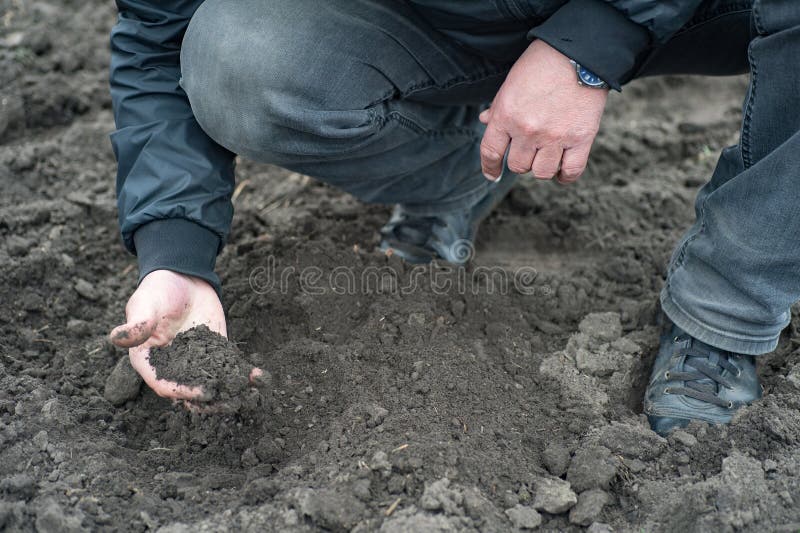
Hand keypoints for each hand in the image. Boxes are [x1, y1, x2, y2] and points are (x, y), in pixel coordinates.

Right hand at [110, 269, 246, 401]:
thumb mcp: (145, 304)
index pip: (164, 384)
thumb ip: (137, 324)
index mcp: (149, 361)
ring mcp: (195, 362)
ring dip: (228, 393)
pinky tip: (258, 378)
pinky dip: (242, 374)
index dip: (182, 391)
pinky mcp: (215, 352)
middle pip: (189, 392)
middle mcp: (172, 367)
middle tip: (229, 403)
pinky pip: (227, 368)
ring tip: (246, 397)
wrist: (182, 276)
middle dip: (210, 401)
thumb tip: (116, 338)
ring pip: (211, 385)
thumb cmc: (157, 290)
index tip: (204, 392)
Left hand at [479, 40, 607, 183]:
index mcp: (506, 116)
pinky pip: (571, 171)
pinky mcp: (581, 138)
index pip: (490, 152)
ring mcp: (555, 136)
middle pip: (518, 166)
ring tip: (546, 156)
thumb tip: (484, 121)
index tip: (491, 175)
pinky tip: (562, 170)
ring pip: (542, 173)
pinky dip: (565, 175)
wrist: (580, 52)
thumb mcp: (511, 83)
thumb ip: (498, 107)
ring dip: (542, 168)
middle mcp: (528, 130)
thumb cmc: (541, 64)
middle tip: (530, 150)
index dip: (489, 167)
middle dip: (521, 161)